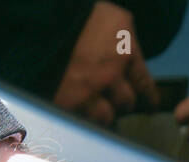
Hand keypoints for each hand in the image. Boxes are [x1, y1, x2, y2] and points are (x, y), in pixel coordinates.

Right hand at [53, 1, 156, 125]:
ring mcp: (87, 91)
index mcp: (124, 52)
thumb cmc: (77, 15)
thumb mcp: (114, 20)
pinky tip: (76, 106)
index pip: (145, 85)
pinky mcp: (64, 103)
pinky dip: (80, 115)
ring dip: (101, 113)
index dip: (149, 98)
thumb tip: (134, 63)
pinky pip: (80, 119)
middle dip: (121, 101)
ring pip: (104, 118)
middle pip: (126, 104)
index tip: (149, 105)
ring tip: (93, 103)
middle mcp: (109, 75)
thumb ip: (128, 44)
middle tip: (114, 98)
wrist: (39, 21)